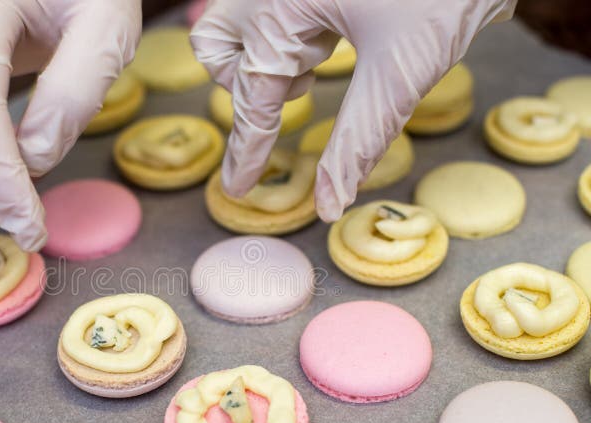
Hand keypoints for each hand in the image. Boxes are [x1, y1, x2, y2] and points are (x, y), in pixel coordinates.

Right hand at [190, 0, 515, 221]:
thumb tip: (329, 204)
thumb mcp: (401, 72)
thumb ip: (357, 142)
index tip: (238, 186)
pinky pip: (272, 10)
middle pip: (219, 46)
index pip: (252, 93)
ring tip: (317, 65)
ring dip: (266, 56)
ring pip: (238, 24)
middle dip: (245, 82)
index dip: (247, 148)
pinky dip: (290, 34)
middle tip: (298, 94)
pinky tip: (329, 39)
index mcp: (280, 4)